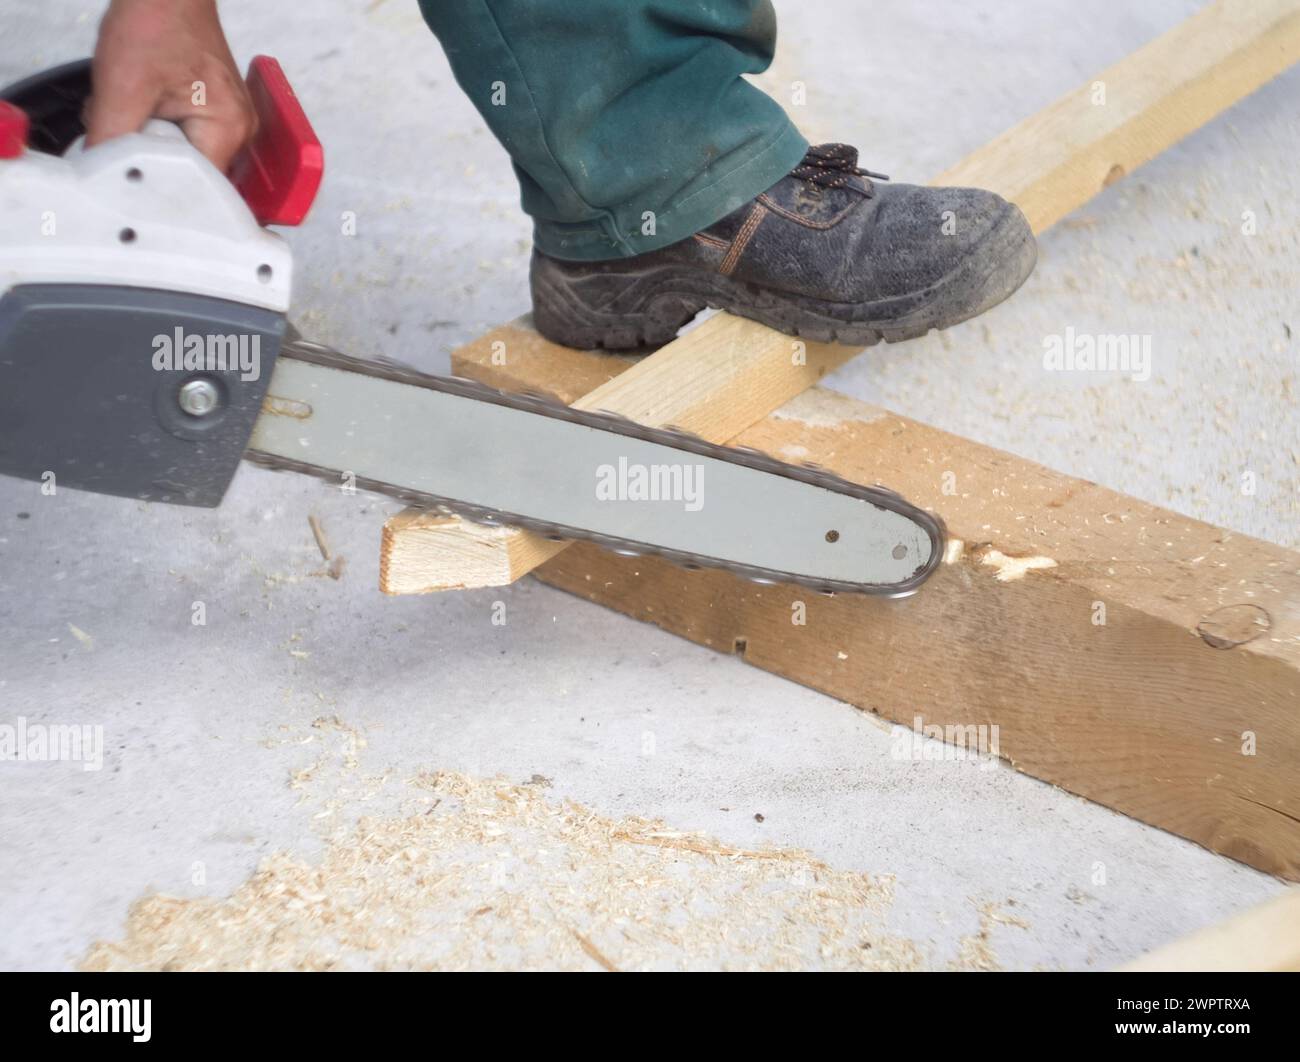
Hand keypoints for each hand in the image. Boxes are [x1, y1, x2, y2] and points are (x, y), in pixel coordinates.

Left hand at [85, 0, 255, 171]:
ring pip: (182, 158)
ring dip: (150, 142)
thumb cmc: (156, 19)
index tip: (129, 176)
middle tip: (128, 124)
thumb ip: (111, 141)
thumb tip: (100, 178)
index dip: (158, 187)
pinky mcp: (214, 111)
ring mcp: (230, 121)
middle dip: (150, 159)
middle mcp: (240, 131)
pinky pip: (183, 139)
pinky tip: (143, 104)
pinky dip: (155, 129)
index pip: (196, 189)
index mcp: (229, 130)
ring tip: (137, 106)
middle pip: (190, 176)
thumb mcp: (122, 85)